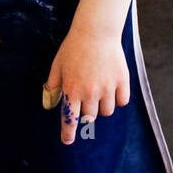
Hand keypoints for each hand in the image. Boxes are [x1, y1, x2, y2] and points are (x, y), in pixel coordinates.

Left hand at [43, 20, 129, 144]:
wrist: (96, 31)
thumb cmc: (73, 47)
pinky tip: (112, 88)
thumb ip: (53, 85)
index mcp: (72, 89)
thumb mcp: (57, 65)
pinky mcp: (122, 81)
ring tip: (99, 91)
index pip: (70, 119)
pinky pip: (121, 102)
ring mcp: (108, 87)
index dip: (68, 133)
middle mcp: (90, 92)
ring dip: (101, 107)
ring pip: (106, 112)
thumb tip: (49, 104)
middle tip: (85, 99)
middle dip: (86, 113)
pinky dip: (117, 99)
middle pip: (89, 118)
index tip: (67, 141)